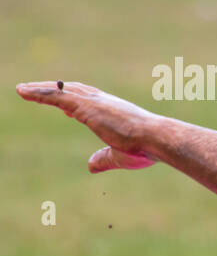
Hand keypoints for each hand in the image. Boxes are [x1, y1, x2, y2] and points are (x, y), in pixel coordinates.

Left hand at [16, 80, 159, 172]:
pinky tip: (23, 92)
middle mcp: (102, 101)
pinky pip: (55, 95)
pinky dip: (38, 92)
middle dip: (54, 89)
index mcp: (113, 110)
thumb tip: (91, 166)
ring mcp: (93, 102)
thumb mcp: (120, 156)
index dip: (74, 100)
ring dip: (39, 89)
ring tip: (21, 89)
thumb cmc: (146, 148)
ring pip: (60, 90)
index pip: (89, 101)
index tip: (63, 104)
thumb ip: (104, 158)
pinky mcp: (85, 106)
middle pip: (72, 90)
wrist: (156, 138)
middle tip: (36, 90)